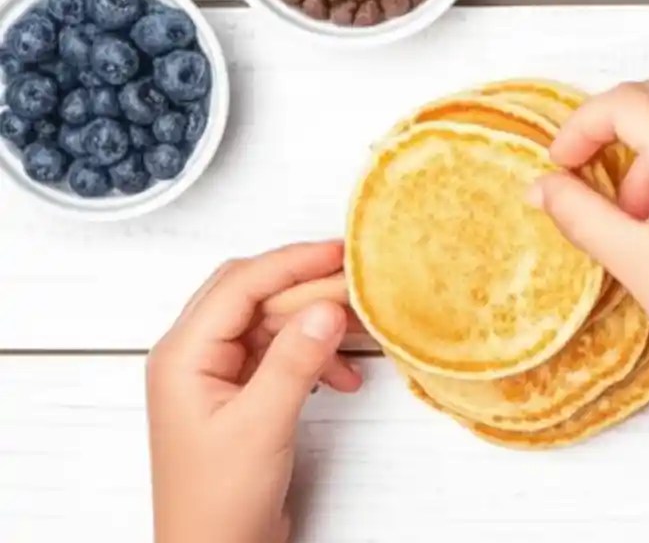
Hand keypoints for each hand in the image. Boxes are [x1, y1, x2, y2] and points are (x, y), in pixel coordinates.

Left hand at [146, 242, 362, 542]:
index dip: (292, 262)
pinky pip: (279, 353)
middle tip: (356, 285)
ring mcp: (216, 376)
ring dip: (314, 325)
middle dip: (306, 288)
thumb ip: (294, 361)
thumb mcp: (261, 425)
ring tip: (358, 331)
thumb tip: (325, 308)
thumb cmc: (217, 502)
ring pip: (270, 323)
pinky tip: (341, 375)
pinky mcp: (240, 395)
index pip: (240, 285)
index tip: (339, 253)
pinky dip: (312, 355)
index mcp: (183, 355)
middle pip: (254, 295)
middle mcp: (194, 357)